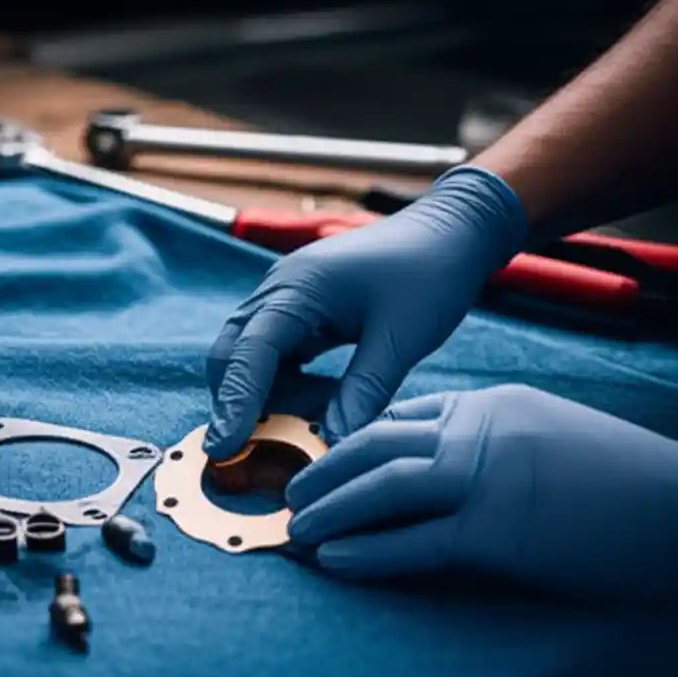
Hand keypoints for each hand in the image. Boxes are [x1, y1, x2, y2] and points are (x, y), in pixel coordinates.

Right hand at [203, 166, 527, 457]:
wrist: (454, 229)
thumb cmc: (431, 272)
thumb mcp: (401, 338)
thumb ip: (363, 392)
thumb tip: (332, 444)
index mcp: (297, 289)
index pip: (249, 351)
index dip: (234, 402)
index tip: (223, 446)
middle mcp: (279, 290)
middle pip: (233, 355)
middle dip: (241, 402)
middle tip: (259, 447)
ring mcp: (287, 298)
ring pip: (253, 359)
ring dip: (275, 395)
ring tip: (325, 412)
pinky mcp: (302, 309)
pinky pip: (278, 355)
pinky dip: (292, 384)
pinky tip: (325, 399)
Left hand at [286, 384, 677, 604]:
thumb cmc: (625, 482)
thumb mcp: (549, 437)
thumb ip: (492, 442)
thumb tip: (442, 470)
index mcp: (492, 405)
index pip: (403, 415)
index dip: (354, 441)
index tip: (324, 462)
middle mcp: (481, 431)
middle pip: (378, 443)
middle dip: (326, 470)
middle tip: (293, 494)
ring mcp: (488, 477)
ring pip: (384, 485)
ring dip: (331, 508)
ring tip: (297, 528)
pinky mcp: (499, 530)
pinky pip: (414, 541)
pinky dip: (367, 551)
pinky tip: (334, 559)